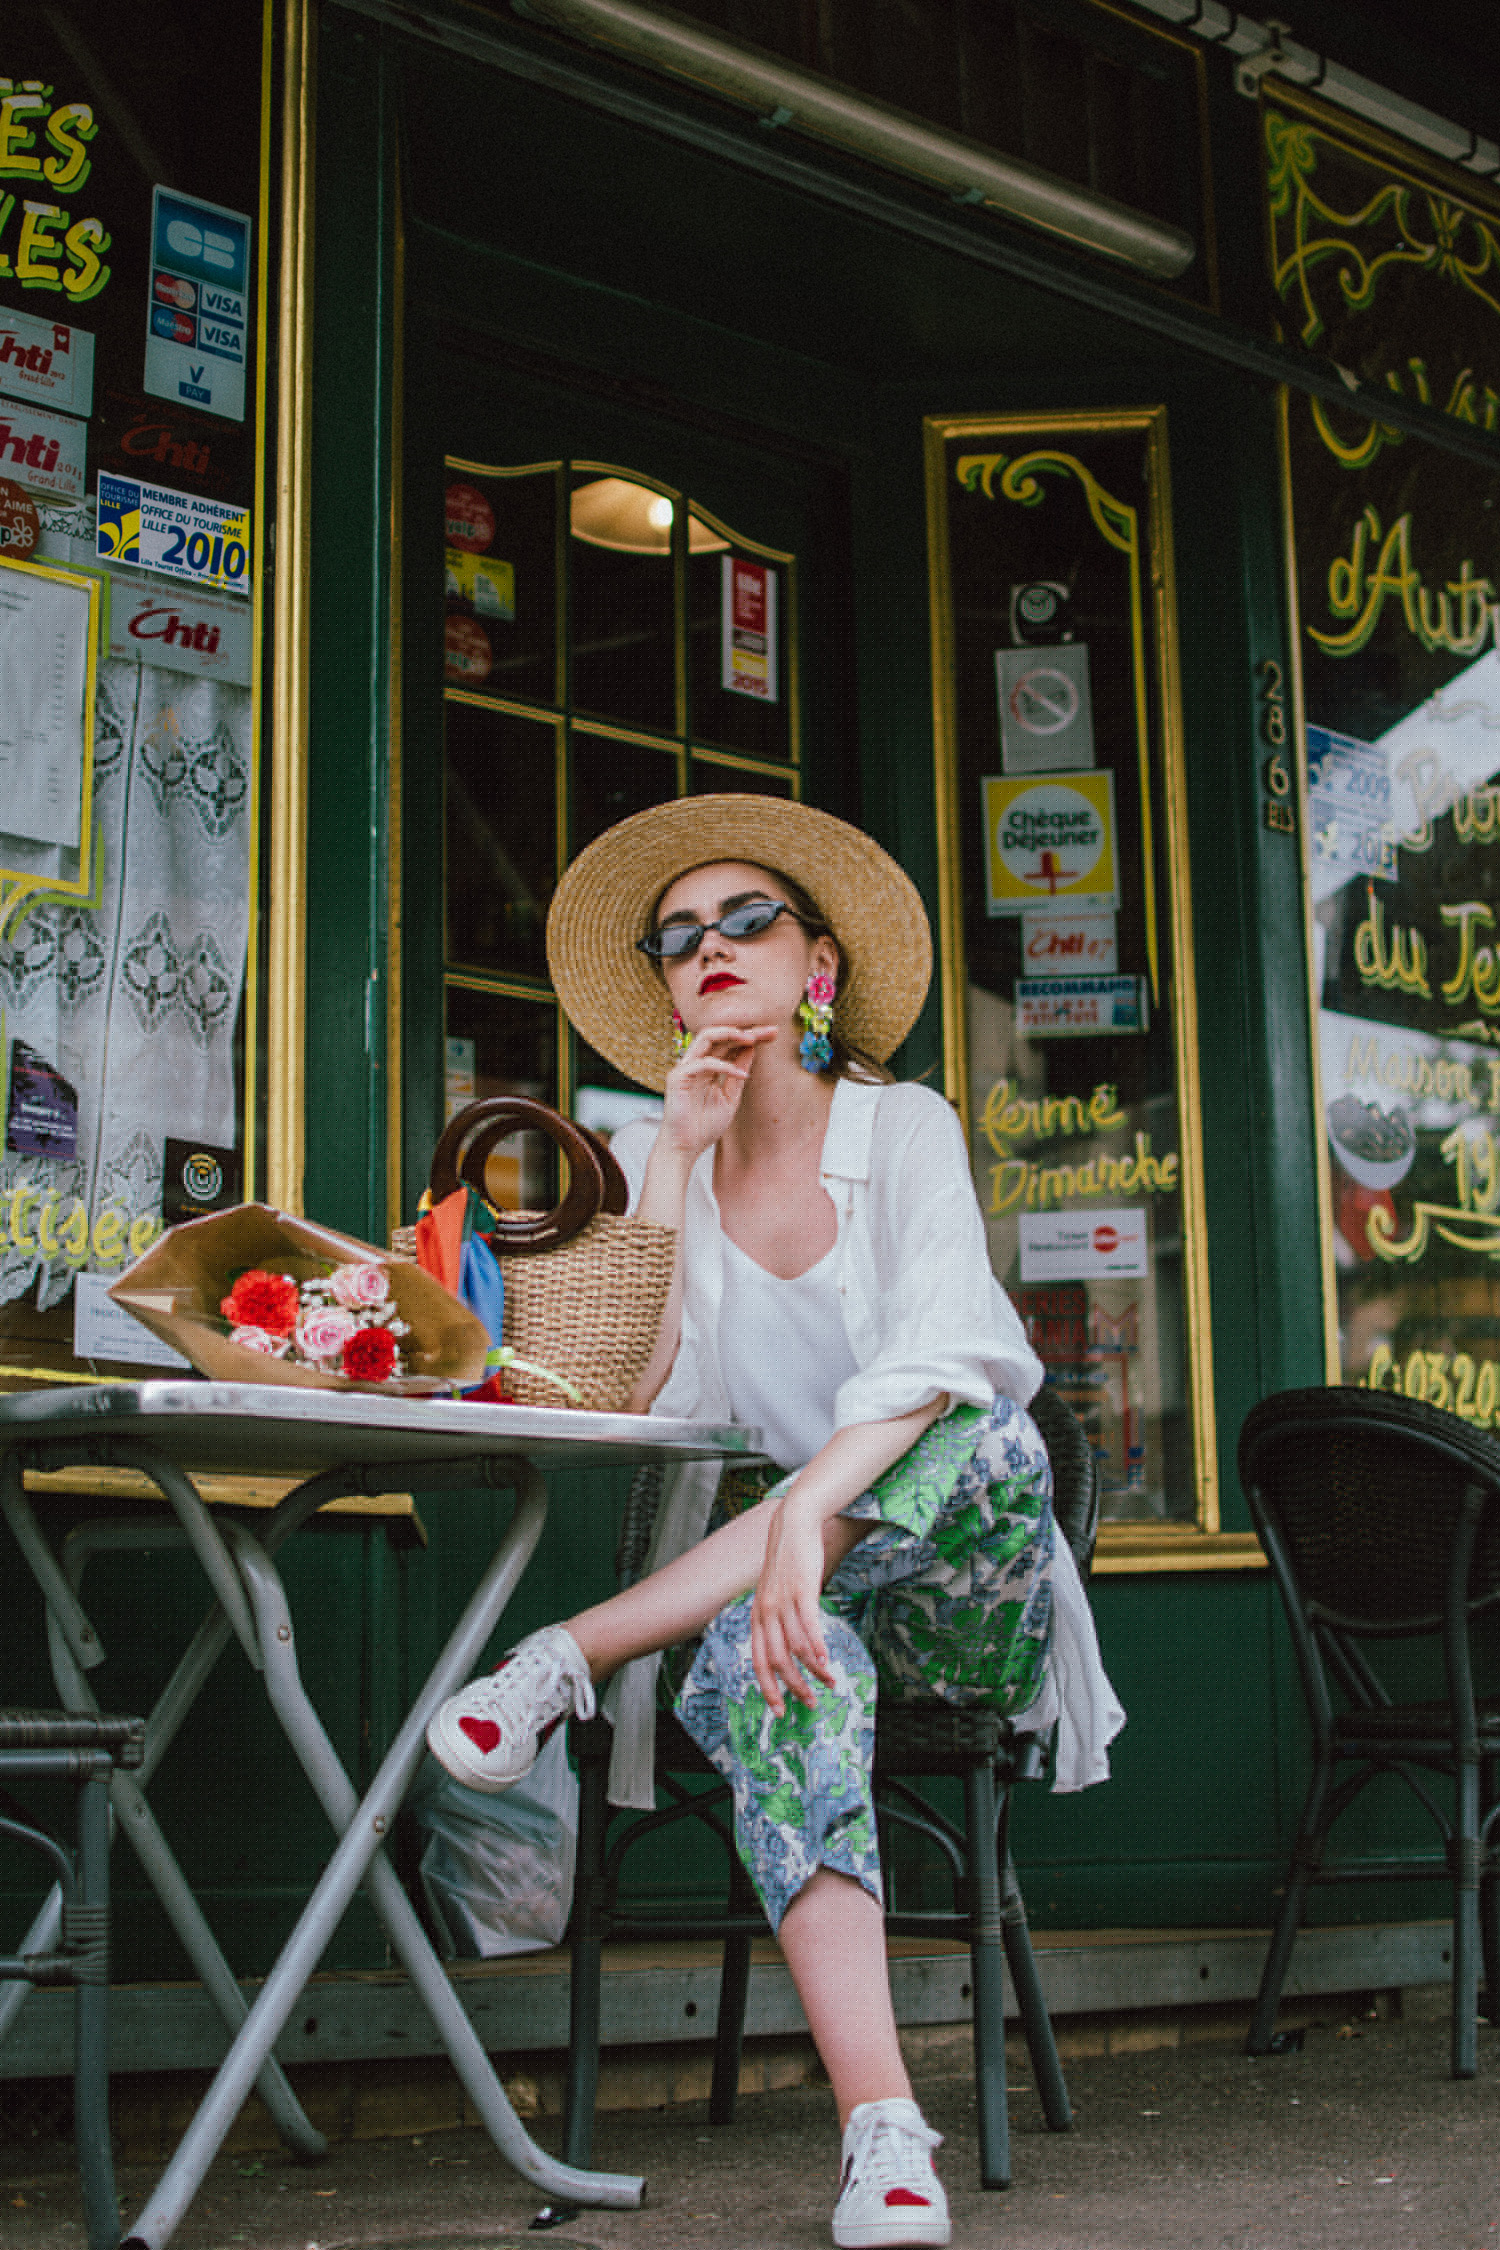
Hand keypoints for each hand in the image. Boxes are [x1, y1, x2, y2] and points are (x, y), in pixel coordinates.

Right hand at [660, 1023, 775, 1163]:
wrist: (684, 1149)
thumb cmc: (703, 1127)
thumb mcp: (730, 1098)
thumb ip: (737, 1075)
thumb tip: (751, 1051)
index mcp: (706, 1067)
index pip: (729, 1044)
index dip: (751, 1037)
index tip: (773, 1034)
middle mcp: (694, 1063)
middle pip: (720, 1035)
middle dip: (746, 1031)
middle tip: (769, 1030)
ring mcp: (684, 1068)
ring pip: (706, 1036)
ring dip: (730, 1034)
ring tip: (752, 1039)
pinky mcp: (677, 1077)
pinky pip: (703, 1063)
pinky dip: (725, 1066)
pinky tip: (742, 1075)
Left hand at [750, 1488, 835, 1715]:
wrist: (793, 1525)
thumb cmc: (788, 1562)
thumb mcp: (776, 1593)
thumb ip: (778, 1618)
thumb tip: (792, 1646)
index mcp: (757, 1616)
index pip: (757, 1661)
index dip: (768, 1689)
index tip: (780, 1710)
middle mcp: (766, 1613)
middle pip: (776, 1661)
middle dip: (793, 1688)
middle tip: (810, 1704)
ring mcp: (783, 1602)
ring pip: (796, 1648)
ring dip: (813, 1672)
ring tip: (830, 1684)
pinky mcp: (802, 1591)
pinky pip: (809, 1627)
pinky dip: (817, 1648)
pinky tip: (826, 1661)